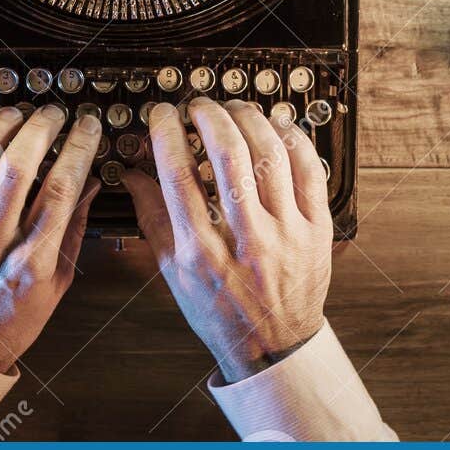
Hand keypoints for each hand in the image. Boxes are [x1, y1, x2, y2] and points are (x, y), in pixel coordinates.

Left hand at [0, 104, 101, 373]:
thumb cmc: (12, 318)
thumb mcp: (57, 283)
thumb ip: (75, 230)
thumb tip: (91, 181)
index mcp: (31, 263)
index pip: (61, 191)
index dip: (77, 149)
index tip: (86, 126)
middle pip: (16, 172)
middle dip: (39, 130)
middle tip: (51, 114)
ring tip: (12, 115)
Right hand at [122, 98, 332, 382]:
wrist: (276, 344)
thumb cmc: (221, 311)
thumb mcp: (174, 273)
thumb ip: (153, 218)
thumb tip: (132, 173)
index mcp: (203, 253)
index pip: (179, 177)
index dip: (168, 134)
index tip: (163, 115)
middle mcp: (247, 241)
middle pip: (229, 156)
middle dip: (210, 116)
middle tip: (199, 105)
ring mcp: (287, 233)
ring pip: (270, 155)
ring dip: (249, 119)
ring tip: (234, 109)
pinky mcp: (316, 229)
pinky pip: (309, 170)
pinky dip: (292, 139)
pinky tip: (275, 126)